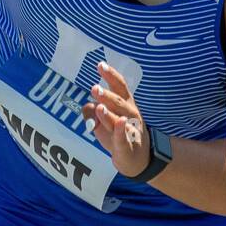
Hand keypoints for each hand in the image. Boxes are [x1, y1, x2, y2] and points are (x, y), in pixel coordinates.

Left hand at [81, 61, 152, 178]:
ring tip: (99, 107)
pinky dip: (121, 130)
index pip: (119, 86)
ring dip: (109, 113)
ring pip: (120, 119)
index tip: (100, 65)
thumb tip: (87, 106)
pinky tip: (120, 122)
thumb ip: (92, 112)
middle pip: (118, 102)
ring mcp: (131, 129)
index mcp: (125, 104)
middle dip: (106, 95)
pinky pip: (123, 137)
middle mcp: (130, 114)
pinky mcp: (127, 146)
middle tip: (94, 88)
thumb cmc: (119, 134)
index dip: (111, 75)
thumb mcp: (104, 120)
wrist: (138, 160)